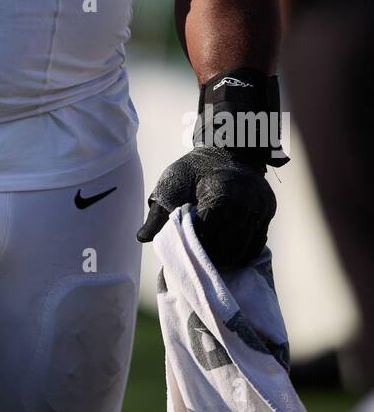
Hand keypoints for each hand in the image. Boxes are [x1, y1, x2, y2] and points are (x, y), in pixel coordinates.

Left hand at [137, 148, 276, 269]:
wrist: (228, 150)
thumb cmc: (195, 169)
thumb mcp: (173, 184)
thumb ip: (158, 213)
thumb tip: (142, 238)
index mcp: (220, 194)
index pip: (207, 235)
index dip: (196, 246)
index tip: (187, 251)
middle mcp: (244, 202)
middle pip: (227, 245)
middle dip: (211, 255)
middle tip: (199, 260)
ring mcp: (259, 207)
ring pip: (243, 248)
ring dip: (228, 258)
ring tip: (213, 261)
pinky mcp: (268, 211)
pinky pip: (257, 242)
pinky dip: (243, 252)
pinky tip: (229, 254)